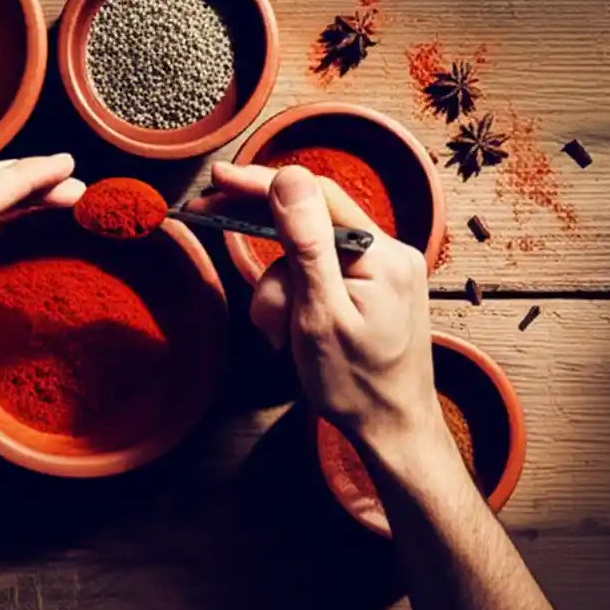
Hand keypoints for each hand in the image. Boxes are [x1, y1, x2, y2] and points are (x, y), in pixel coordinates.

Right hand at [197, 163, 441, 449]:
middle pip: (309, 225)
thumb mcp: (320, 316)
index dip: (264, 184)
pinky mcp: (371, 288)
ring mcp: (381, 270)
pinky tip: (292, 333)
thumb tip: (288, 178)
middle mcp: (388, 252)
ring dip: (279, 293)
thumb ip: (306, 244)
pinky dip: (295, 300)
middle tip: (216, 231)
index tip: (220, 180)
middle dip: (268, 255)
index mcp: (382, 254)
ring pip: (306, 258)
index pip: (317, 196)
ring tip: (280, 335)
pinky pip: (319, 276)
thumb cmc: (357, 386)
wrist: (393, 432)